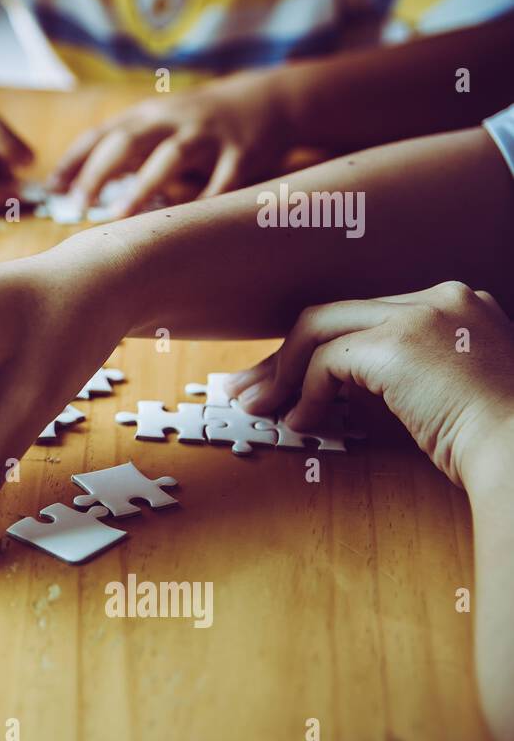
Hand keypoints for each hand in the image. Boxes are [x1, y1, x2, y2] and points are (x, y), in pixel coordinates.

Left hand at [48, 70, 289, 219]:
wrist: (269, 100)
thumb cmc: (197, 124)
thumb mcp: (158, 127)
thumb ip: (121, 153)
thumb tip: (72, 185)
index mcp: (147, 116)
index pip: (100, 135)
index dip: (74, 161)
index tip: (51, 189)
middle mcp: (172, 121)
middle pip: (127, 142)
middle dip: (98, 173)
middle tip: (77, 206)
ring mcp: (208, 134)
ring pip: (171, 156)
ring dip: (144, 186)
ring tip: (121, 215)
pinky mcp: (242, 152)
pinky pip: (223, 179)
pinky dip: (206, 201)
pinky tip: (188, 225)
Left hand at [226, 282, 513, 486]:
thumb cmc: (495, 442)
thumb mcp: (448, 394)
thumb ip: (403, 378)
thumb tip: (333, 391)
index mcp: (456, 306)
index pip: (364, 316)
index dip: (317, 349)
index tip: (284, 379)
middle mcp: (439, 298)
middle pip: (334, 316)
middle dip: (283, 357)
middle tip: (250, 390)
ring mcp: (420, 315)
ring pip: (319, 329)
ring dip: (281, 373)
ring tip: (258, 407)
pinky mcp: (399, 344)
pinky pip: (326, 361)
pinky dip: (306, 392)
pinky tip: (301, 423)